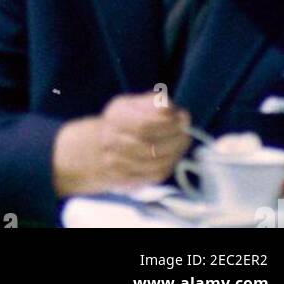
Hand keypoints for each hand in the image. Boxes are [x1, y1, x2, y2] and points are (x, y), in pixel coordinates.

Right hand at [52, 93, 190, 197]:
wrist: (97, 150)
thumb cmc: (122, 122)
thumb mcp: (131, 104)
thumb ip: (152, 102)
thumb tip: (171, 108)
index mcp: (114, 119)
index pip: (143, 125)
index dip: (168, 124)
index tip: (183, 117)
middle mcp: (112, 143)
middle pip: (149, 148)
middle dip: (174, 140)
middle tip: (186, 133)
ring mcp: (117, 165)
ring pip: (154, 165)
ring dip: (175, 154)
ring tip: (182, 143)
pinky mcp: (126, 181)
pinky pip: (153, 177)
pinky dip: (168, 166)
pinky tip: (174, 156)